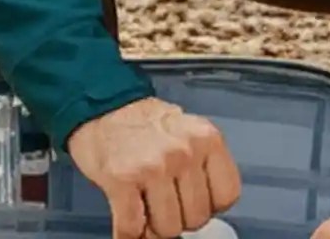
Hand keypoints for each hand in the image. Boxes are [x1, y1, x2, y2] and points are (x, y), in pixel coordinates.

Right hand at [66, 97, 241, 238]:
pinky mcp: (122, 180)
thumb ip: (202, 165)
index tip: (194, 202)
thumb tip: (206, 208)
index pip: (227, 196)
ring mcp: (153, 167)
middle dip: (180, 218)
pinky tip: (128, 227)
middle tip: (165, 205)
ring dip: (153, 228)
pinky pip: (132, 227)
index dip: (209, 206)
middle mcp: (184, 152)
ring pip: (167, 228)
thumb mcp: (188, 132)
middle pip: (197, 218)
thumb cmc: (144, 122)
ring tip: (145, 210)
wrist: (102, 104)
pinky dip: (129, 235)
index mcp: (206, 139)